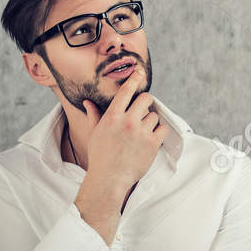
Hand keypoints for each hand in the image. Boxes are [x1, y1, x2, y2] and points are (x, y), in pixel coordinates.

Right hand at [59, 64, 165, 190]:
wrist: (109, 179)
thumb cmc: (100, 156)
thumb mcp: (94, 134)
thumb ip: (94, 116)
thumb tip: (87, 102)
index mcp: (112, 117)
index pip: (126, 91)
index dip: (134, 79)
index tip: (140, 72)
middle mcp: (128, 121)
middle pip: (146, 99)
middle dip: (146, 102)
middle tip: (142, 110)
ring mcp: (141, 132)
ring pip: (154, 116)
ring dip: (150, 121)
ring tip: (140, 132)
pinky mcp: (153, 143)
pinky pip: (163, 128)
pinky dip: (159, 132)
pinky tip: (150, 137)